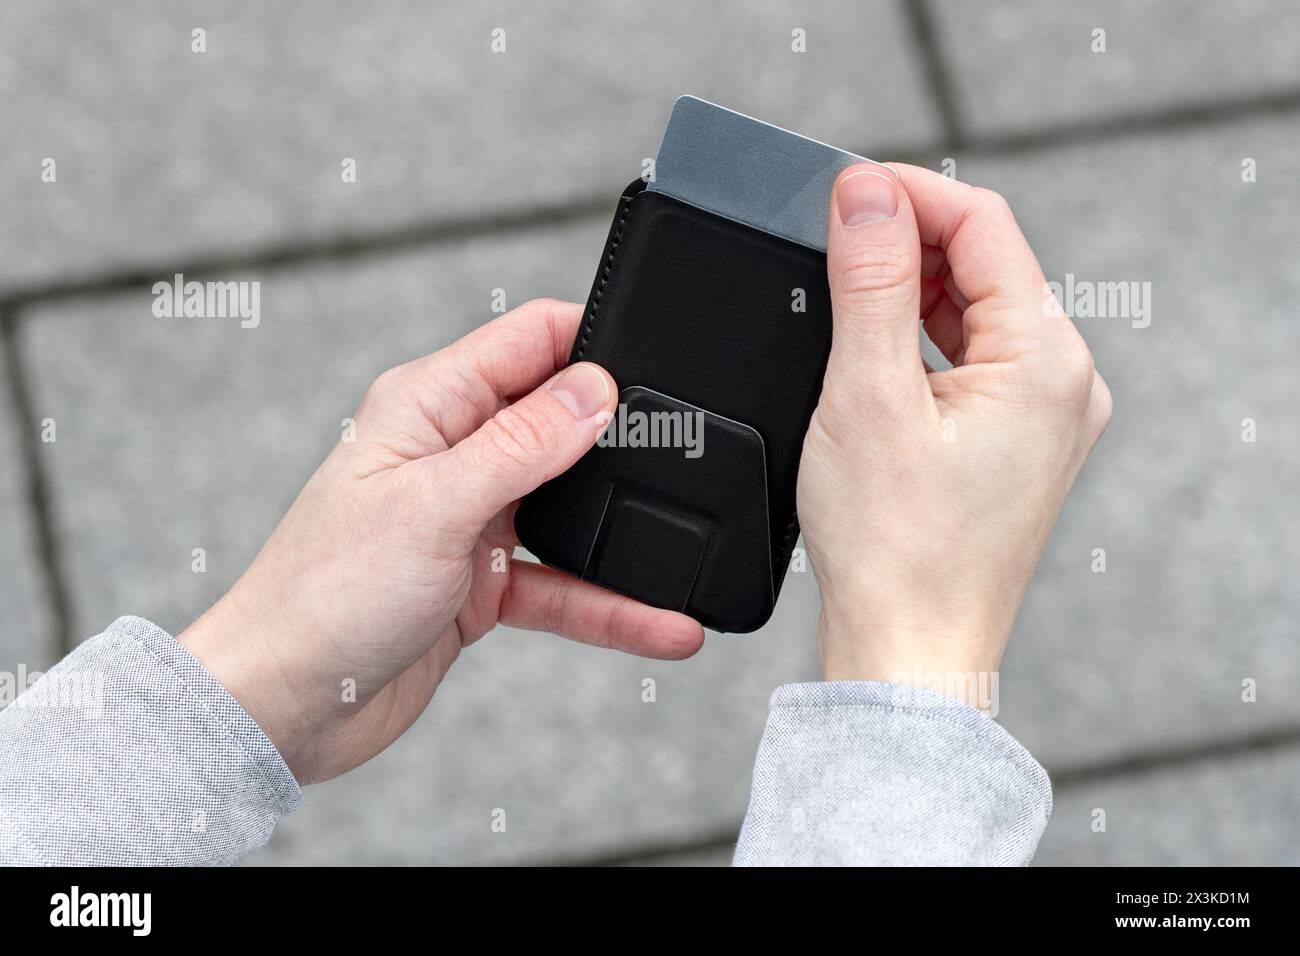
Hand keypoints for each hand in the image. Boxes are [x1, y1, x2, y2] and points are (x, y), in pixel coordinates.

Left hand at [180, 299, 703, 783]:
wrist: (283, 707)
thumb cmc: (321, 596)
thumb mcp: (433, 507)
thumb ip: (519, 445)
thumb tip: (593, 388)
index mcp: (427, 406)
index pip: (526, 341)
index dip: (591, 344)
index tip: (654, 365)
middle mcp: (453, 453)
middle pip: (559, 422)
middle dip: (623, 437)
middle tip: (691, 456)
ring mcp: (471, 519)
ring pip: (571, 512)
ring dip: (625, 535)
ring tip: (687, 550)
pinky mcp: (484, 583)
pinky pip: (563, 583)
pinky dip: (609, 604)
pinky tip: (658, 622)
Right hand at [798, 163, 1110, 705]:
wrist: (907, 649)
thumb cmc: (894, 548)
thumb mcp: (866, 395)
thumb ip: (868, 281)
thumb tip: (864, 192)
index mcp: (1048, 361)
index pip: (983, 225)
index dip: (907, 192)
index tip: (840, 187)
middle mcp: (1063, 383)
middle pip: (982, 264)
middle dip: (903, 240)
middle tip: (826, 238)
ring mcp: (1043, 416)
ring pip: (971, 312)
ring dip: (905, 289)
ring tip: (837, 294)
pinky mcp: (1013, 443)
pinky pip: (968, 361)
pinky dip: (916, 340)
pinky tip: (866, 349)